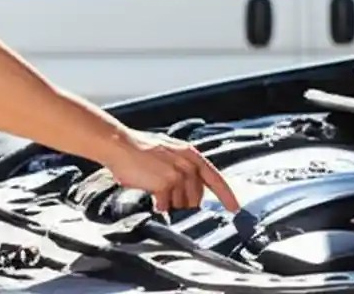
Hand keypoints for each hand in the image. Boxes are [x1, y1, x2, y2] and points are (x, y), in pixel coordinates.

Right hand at [101, 129, 240, 213]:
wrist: (120, 145)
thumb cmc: (139, 150)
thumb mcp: (168, 154)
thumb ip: (182, 169)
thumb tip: (188, 192)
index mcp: (190, 154)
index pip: (215, 178)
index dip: (226, 195)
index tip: (234, 208)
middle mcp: (187, 164)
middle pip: (196, 197)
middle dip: (184, 202)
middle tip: (167, 195)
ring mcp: (177, 174)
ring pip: (180, 203)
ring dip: (169, 202)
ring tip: (155, 189)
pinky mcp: (165, 183)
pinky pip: (165, 205)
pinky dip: (158, 204)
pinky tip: (151, 196)